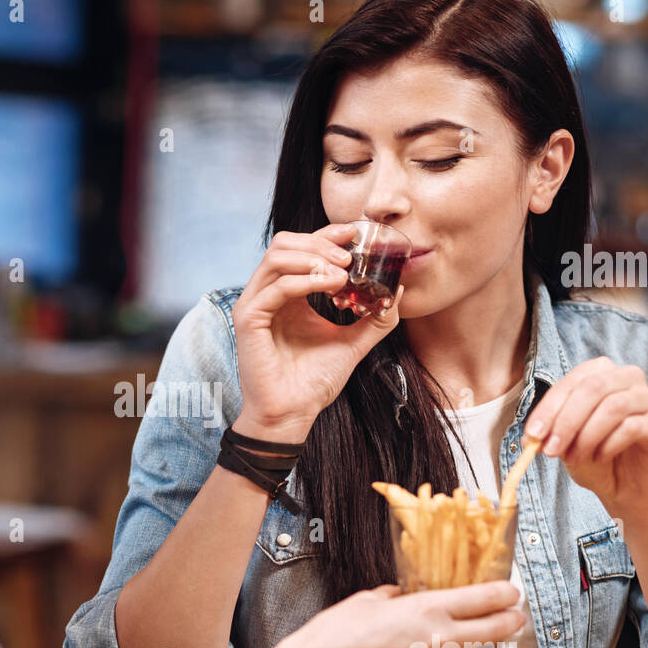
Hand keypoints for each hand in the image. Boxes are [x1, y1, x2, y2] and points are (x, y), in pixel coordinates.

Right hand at [232, 224, 404, 441]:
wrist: (293, 413)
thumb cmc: (314, 382)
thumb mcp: (352, 343)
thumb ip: (374, 319)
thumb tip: (398, 291)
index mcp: (287, 295)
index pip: (302, 248)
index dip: (328, 234)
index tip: (357, 233)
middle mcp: (268, 294)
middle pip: (286, 243)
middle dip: (322, 243)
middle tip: (351, 259)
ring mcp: (255, 304)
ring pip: (277, 256)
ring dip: (315, 258)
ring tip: (343, 274)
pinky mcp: (249, 319)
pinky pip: (276, 286)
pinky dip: (306, 280)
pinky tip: (330, 286)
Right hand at [297, 581, 523, 647]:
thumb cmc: (338, 632)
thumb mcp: (368, 600)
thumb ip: (394, 596)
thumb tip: (401, 595)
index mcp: (428, 608)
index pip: (483, 599)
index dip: (504, 595)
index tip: (512, 592)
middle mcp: (440, 639)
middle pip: (494, 630)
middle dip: (511, 621)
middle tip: (516, 616)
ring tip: (489, 647)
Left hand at [524, 356, 647, 520]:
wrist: (624, 487)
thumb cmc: (592, 457)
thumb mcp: (563, 444)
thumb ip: (548, 434)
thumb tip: (530, 436)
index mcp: (601, 373)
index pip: (572, 381)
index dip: (549, 408)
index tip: (532, 435)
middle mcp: (627, 378)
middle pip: (593, 387)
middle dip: (566, 421)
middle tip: (550, 450)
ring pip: (614, 406)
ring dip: (587, 435)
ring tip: (575, 458)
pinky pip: (633, 427)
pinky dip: (609, 444)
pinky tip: (600, 458)